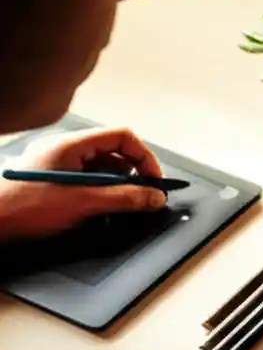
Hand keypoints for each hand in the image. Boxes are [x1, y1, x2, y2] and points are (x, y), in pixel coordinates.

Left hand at [0, 127, 167, 242]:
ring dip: (117, 189)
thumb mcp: (82, 202)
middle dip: (133, 177)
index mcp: (72, 144)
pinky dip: (101, 195)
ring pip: (103, 170)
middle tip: (142, 199)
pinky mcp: (56, 180)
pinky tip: (99, 212)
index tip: (154, 181)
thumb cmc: (23, 205)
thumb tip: (154, 197)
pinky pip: (90, 182)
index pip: (122, 137)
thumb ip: (123, 198)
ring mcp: (60, 164)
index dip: (144, 158)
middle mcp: (67, 150)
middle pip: (115, 154)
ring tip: (118, 209)